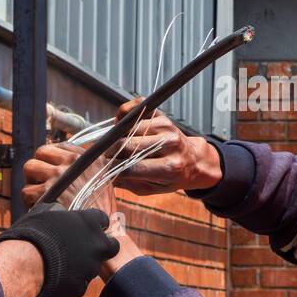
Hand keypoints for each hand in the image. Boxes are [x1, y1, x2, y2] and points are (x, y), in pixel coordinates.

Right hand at [0, 208, 119, 296]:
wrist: (21, 265)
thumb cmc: (29, 235)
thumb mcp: (43, 214)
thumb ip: (58, 214)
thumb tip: (58, 214)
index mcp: (89, 223)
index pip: (102, 220)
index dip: (93, 224)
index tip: (84, 228)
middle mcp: (96, 247)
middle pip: (110, 247)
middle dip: (99, 249)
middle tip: (81, 251)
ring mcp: (90, 271)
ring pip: (89, 271)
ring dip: (76, 271)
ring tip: (51, 270)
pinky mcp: (79, 292)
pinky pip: (73, 292)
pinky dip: (63, 291)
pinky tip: (47, 287)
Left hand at [21, 142, 116, 218]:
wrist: (103, 231)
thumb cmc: (101, 210)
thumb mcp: (102, 181)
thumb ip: (86, 168)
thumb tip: (66, 162)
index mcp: (87, 157)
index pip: (59, 146)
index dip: (51, 158)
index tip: (52, 168)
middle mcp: (73, 162)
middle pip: (40, 152)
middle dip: (38, 167)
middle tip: (42, 181)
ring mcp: (59, 175)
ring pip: (29, 168)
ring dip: (32, 182)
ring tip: (40, 195)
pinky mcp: (47, 192)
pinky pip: (26, 191)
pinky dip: (30, 202)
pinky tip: (40, 209)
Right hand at [103, 98, 222, 195]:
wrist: (194, 161)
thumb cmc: (171, 177)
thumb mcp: (151, 188)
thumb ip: (127, 182)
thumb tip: (104, 173)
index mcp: (169, 168)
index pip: (131, 167)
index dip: (112, 167)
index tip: (103, 168)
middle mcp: (169, 144)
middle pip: (127, 145)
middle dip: (111, 151)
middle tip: (106, 156)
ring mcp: (166, 127)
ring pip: (129, 128)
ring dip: (118, 136)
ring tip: (118, 144)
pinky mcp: (162, 115)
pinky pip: (137, 107)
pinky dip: (125, 114)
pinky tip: (123, 125)